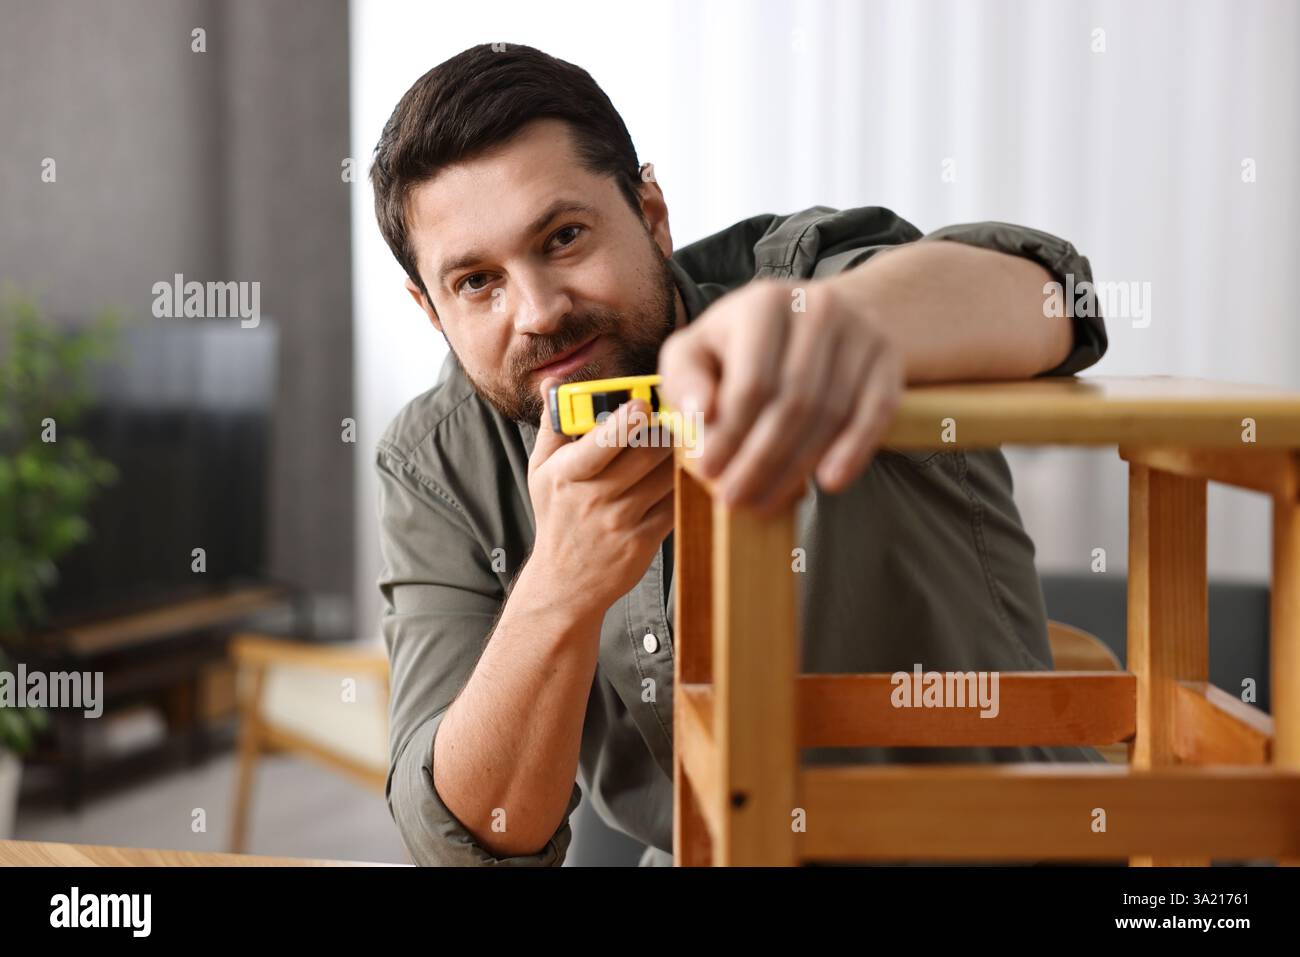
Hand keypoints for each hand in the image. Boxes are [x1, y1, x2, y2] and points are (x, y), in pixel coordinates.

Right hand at [525, 376, 674, 613]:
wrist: (564, 584)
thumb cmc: (556, 519)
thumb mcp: (541, 472)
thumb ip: (552, 427)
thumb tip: (555, 383)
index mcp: (567, 475)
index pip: (601, 443)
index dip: (627, 421)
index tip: (644, 402)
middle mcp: (594, 498)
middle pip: (645, 453)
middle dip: (666, 429)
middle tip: (678, 413)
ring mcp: (622, 522)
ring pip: (666, 476)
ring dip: (680, 453)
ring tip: (687, 437)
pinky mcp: (645, 541)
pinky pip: (675, 504)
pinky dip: (685, 484)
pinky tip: (688, 471)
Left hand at [656, 276, 902, 517]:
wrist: (818, 317)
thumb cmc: (743, 344)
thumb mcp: (697, 349)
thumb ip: (685, 380)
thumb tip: (702, 415)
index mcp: (763, 304)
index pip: (751, 383)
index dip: (729, 435)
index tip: (708, 471)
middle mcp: (817, 309)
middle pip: (792, 403)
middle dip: (760, 461)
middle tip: (735, 500)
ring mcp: (859, 332)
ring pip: (830, 414)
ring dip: (796, 468)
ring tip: (765, 501)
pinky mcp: (887, 358)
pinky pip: (875, 413)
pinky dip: (854, 451)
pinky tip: (830, 482)